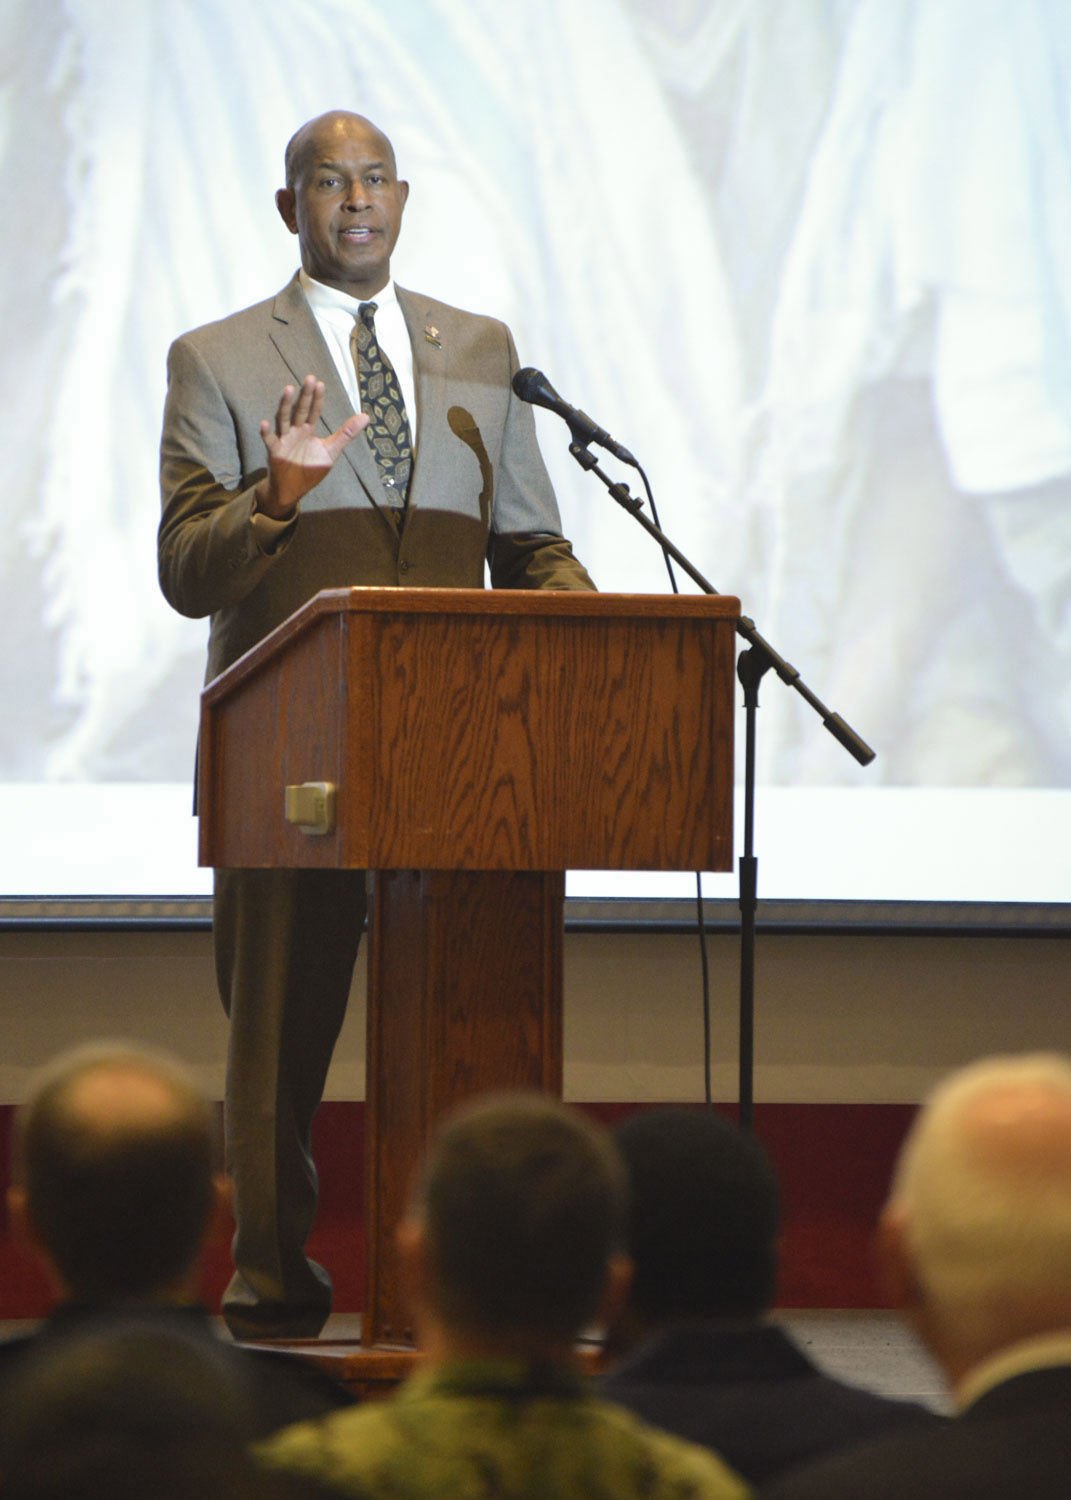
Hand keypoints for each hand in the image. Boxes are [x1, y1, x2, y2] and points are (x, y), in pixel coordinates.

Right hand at [256, 375, 368, 518]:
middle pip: (300, 410)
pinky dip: (265, 433)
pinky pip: (269, 441)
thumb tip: (366, 416)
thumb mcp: (331, 451)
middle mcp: (295, 431)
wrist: (292, 489)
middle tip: (309, 378)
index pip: (314, 410)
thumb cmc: (310, 468)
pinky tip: (264, 423)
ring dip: (285, 405)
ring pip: (283, 420)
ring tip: (289, 389)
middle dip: (305, 395)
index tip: (320, 383)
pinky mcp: (274, 452)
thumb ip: (346, 434)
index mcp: (308, 430)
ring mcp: (284, 440)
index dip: (317, 398)